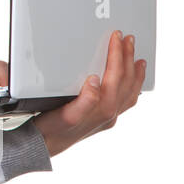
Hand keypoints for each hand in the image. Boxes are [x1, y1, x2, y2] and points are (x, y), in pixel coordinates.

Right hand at [33, 30, 145, 156]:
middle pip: (126, 82)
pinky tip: (131, 83)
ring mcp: (109, 117)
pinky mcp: (105, 119)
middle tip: (128, 39)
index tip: (116, 37)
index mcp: (102, 109)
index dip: (117, 54)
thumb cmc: (52, 129)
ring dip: (135, 73)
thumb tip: (95, 81)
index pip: (115, 75)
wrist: (46, 146)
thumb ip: (84, 99)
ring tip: (138, 58)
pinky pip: (126, 101)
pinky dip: (132, 88)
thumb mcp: (65, 113)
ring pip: (130, 92)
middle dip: (127, 58)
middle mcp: (109, 113)